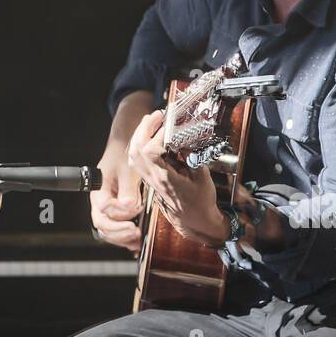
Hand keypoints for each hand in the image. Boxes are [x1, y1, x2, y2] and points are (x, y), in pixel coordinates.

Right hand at [89, 139, 144, 254]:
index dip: (120, 213)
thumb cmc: (123, 156)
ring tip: (137, 241)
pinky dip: (125, 238)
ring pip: (108, 231)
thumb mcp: (128, 170)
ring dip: (122, 239)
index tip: (135, 211)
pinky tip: (135, 244)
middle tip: (136, 233)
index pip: (105, 209)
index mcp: (99, 191)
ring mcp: (107, 209)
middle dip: (119, 233)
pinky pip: (116, 229)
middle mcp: (100, 202)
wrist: (125, 149)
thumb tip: (129, 207)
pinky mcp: (116, 212)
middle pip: (103, 225)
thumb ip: (128, 190)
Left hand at [126, 110, 225, 245]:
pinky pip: (137, 158)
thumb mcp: (202, 178)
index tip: (170, 124)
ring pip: (133, 154)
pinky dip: (140, 143)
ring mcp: (149, 179)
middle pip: (135, 150)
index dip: (157, 135)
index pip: (150, 152)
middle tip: (158, 115)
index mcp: (165, 178)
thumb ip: (193, 157)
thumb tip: (185, 138)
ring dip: (140, 134)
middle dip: (144, 128)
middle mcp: (153, 178)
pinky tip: (150, 135)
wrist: (194, 221)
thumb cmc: (200, 203)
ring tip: (153, 120)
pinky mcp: (150, 179)